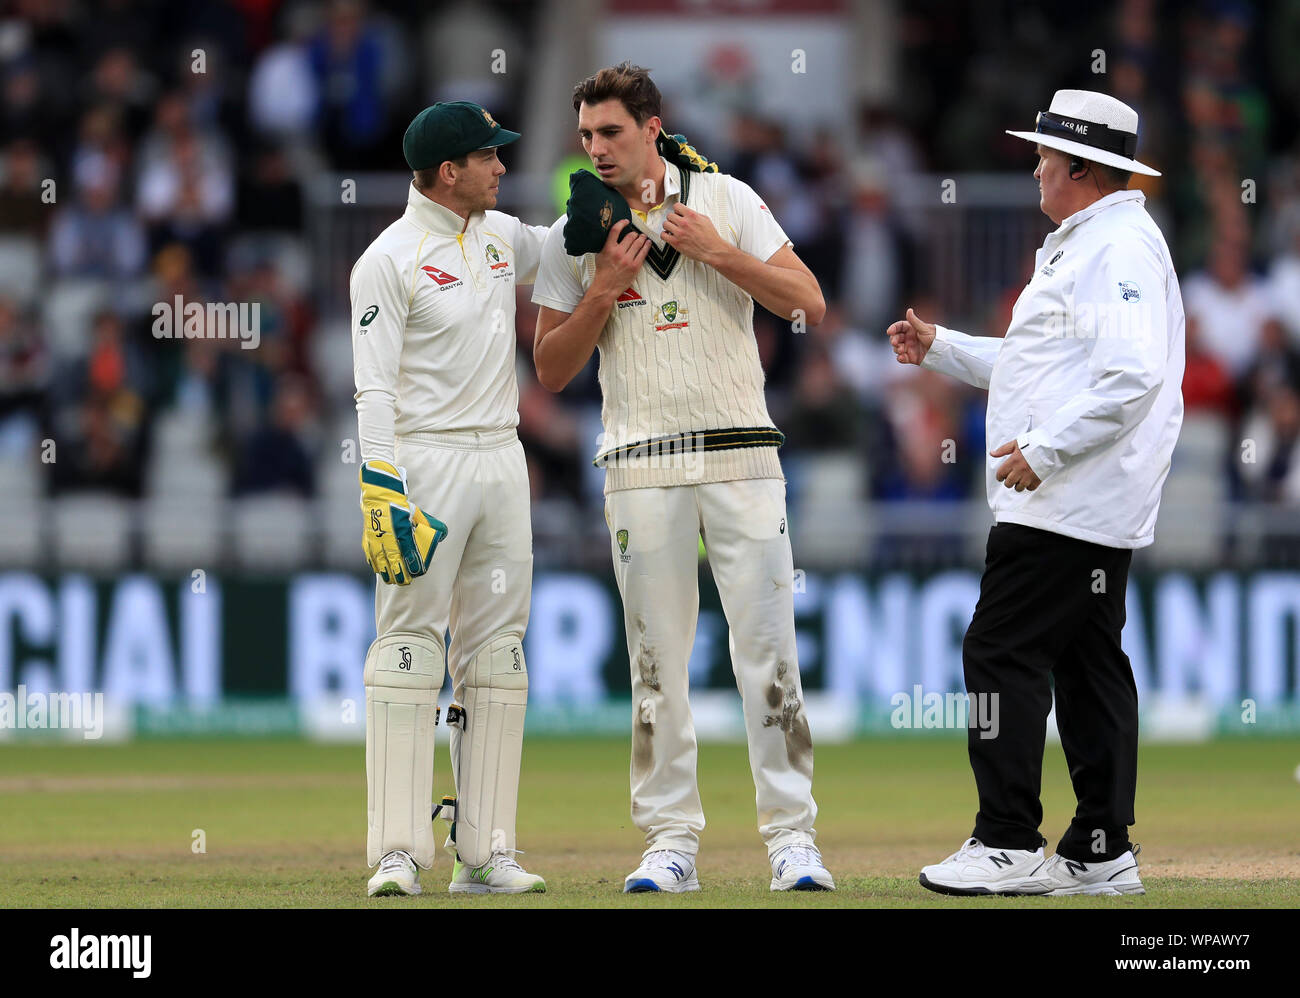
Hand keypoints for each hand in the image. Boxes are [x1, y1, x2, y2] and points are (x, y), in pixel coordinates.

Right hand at [360, 460, 448, 583]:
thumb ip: (430, 525)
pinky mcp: (367, 539)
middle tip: (404, 581)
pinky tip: (379, 569)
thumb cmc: (400, 505)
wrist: (379, 495)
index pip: (409, 554)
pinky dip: (375, 564)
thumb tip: (444, 534)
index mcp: (402, 533)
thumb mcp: (418, 514)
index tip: (417, 572)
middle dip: (399, 574)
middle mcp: (388, 539)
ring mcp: (376, 540)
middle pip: (394, 563)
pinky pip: (370, 556)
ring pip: (380, 562)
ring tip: (392, 579)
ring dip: (387, 572)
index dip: (413, 565)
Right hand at [592, 219, 649, 295]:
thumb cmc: (602, 272)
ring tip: (643, 237)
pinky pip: (643, 253)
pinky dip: (646, 246)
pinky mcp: (635, 267)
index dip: (622, 223)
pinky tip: (648, 243)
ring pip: (638, 243)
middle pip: (630, 236)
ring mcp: (628, 260)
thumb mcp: (599, 255)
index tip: (626, 221)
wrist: (606, 287)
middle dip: (634, 233)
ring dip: (642, 238)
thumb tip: (613, 235)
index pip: (615, 230)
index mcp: (608, 248)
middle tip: (636, 233)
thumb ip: (606, 245)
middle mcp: (618, 253)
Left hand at [661, 203, 725, 263]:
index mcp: (692, 215)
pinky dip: (665, 235)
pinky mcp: (676, 242)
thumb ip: (694, 214)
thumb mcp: (705, 220)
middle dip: (672, 218)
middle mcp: (684, 223)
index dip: (677, 210)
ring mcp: (679, 233)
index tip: (678, 213)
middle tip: (675, 223)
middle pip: (669, 215)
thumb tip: (686, 213)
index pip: (676, 206)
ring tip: (672, 229)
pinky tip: (669, 235)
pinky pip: (663, 235)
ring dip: (668, 226)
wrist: (712, 250)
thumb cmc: (710, 237)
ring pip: (665, 224)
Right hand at [886, 308, 936, 364]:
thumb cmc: (935, 337)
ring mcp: (909, 348)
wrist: (942, 351)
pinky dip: (900, 358)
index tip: (889, 332)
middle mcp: (909, 338)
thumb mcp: (924, 328)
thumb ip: (914, 321)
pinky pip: (901, 358)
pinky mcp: (911, 357)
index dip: (893, 328)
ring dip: (897, 349)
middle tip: (895, 343)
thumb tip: (909, 310)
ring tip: (902, 350)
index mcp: (911, 329)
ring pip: (897, 348)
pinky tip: (902, 357)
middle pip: (895, 338)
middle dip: (893, 340)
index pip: (899, 327)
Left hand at [990, 440, 1041, 491]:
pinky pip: (1030, 488)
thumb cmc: (1033, 443)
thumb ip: (1003, 450)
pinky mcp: (1037, 479)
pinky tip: (1029, 481)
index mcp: (1013, 461)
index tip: (1001, 476)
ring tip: (1020, 480)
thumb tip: (992, 453)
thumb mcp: (1016, 443)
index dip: (999, 476)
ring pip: (1018, 488)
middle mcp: (1019, 470)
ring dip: (1018, 485)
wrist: (1050, 446)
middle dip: (1008, 482)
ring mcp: (1028, 476)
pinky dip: (1028, 486)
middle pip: (1008, 484)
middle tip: (1011, 478)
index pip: (1000, 474)